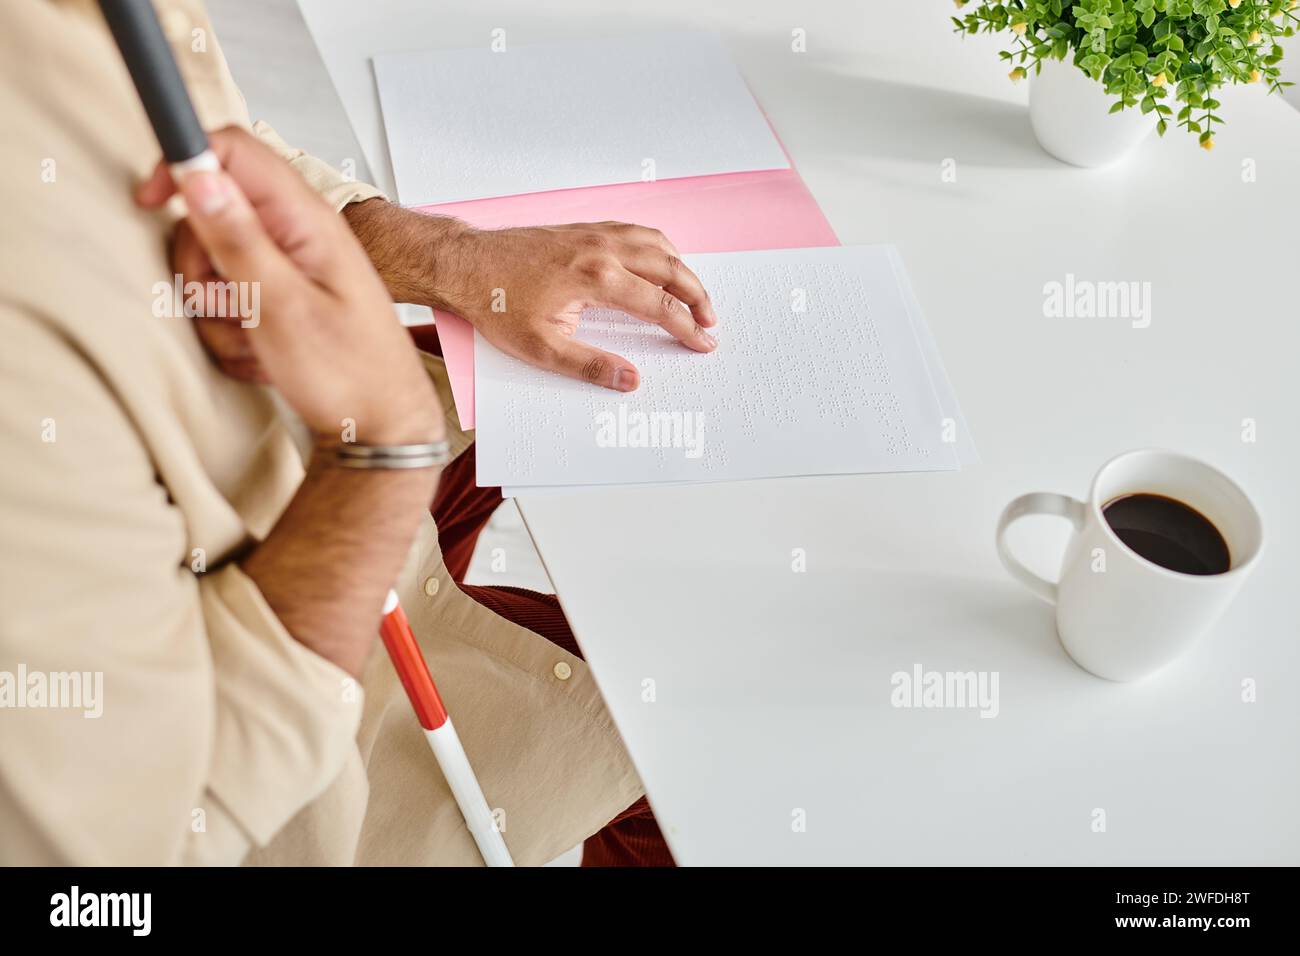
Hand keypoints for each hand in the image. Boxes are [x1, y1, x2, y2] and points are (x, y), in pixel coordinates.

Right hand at [135, 127, 441, 445]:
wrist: (379, 426)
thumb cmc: (348, 373)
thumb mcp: (282, 307)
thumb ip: (237, 238)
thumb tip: (197, 173)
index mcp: (305, 220)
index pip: (233, 150)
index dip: (183, 163)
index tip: (150, 201)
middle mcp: (297, 234)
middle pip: (209, 215)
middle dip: (201, 267)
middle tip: (229, 306)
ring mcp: (289, 266)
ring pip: (213, 265)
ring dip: (220, 311)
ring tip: (257, 341)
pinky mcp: (281, 296)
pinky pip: (230, 300)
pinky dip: (235, 332)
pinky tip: (264, 353)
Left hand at [346, 202, 717, 391]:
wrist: (466, 265)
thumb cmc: (498, 304)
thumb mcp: (541, 348)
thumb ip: (590, 365)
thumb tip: (630, 379)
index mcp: (597, 279)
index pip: (659, 305)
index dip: (686, 327)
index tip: (704, 342)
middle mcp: (602, 250)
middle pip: (669, 268)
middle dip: (697, 295)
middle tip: (711, 320)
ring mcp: (594, 234)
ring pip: (657, 243)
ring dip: (682, 267)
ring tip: (694, 293)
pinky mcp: (584, 229)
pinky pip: (636, 232)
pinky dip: (659, 247)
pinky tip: (661, 261)